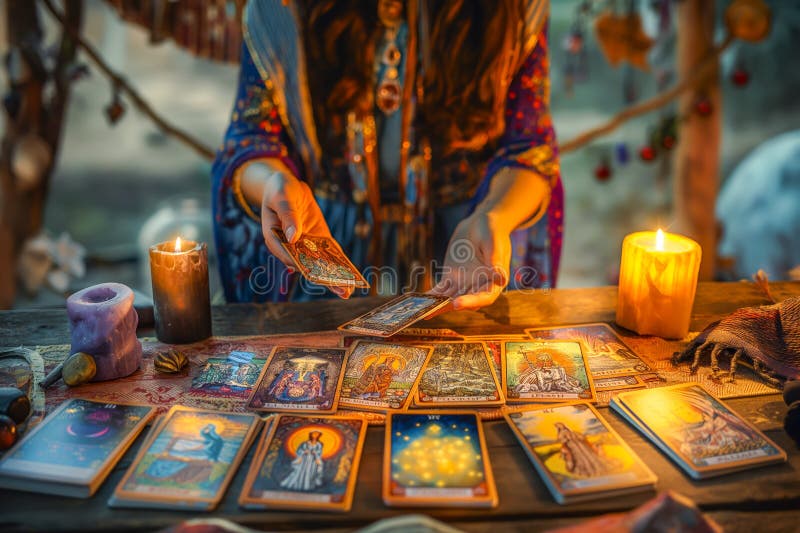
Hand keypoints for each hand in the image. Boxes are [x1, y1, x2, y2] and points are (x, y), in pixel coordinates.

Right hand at [258, 168, 352, 298]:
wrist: (288, 187)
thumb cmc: (280, 191)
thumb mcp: (282, 198)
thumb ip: (288, 215)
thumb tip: (294, 237)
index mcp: (275, 239)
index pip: (287, 255)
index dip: (301, 266)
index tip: (315, 275)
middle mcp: (289, 247)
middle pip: (305, 265)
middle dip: (322, 278)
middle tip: (340, 290)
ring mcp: (304, 245)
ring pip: (318, 263)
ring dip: (332, 276)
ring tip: (348, 289)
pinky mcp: (317, 240)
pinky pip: (328, 253)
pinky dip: (338, 262)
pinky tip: (350, 274)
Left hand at [430, 211, 510, 309]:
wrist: (480, 224)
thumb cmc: (492, 231)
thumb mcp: (494, 243)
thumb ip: (495, 261)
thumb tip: (501, 279)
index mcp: (494, 281)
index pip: (484, 297)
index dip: (471, 302)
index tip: (457, 304)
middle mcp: (479, 287)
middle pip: (464, 301)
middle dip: (448, 307)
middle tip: (431, 311)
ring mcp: (464, 284)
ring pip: (450, 298)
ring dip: (437, 305)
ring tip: (422, 310)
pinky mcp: (452, 279)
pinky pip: (441, 290)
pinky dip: (432, 295)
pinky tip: (420, 301)